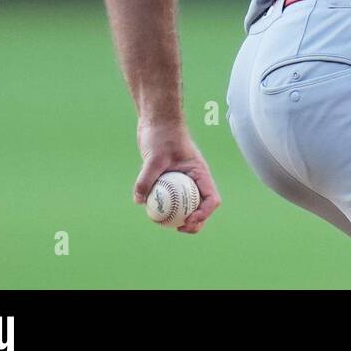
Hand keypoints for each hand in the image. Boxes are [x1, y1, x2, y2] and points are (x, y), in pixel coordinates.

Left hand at [133, 119, 221, 233]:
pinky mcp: (170, 179)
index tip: (188, 221)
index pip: (211, 198)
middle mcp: (195, 179)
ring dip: (180, 216)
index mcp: (200, 173)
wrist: (157, 121)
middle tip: (179, 229)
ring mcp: (183, 179)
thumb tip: (139, 200)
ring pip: (186, 204)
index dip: (204, 214)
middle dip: (195, 222)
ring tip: (165, 225)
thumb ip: (146, 178)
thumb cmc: (162, 135)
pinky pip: (171, 197)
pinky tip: (150, 210)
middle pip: (202, 206)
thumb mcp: (154, 157)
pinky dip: (165, 206)